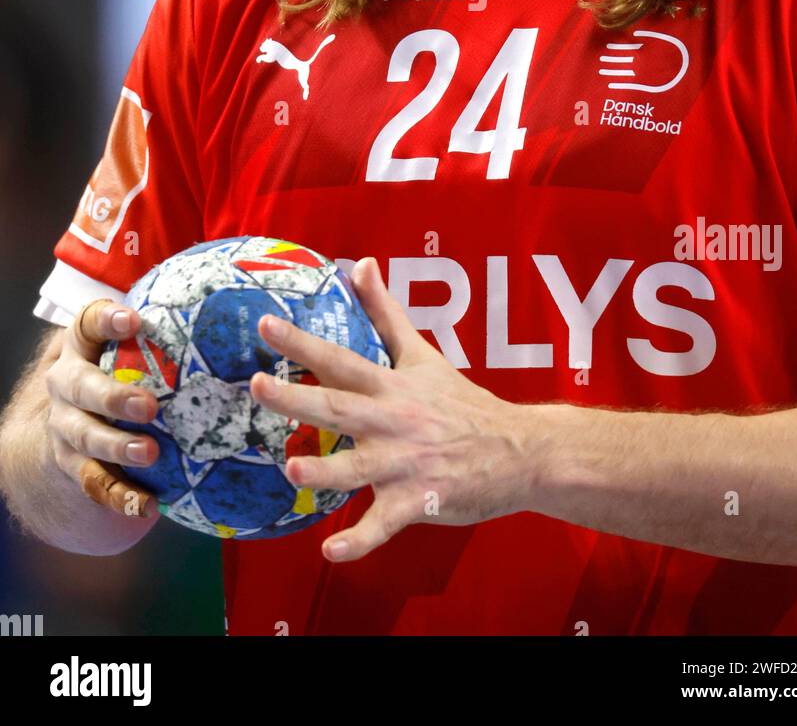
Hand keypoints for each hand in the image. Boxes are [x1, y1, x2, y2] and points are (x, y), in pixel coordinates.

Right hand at [45, 299, 160, 519]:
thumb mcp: (130, 343)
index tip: (134, 320)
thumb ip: (167, 327)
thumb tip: (246, 313)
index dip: (107, 320)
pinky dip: (121, 497)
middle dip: (114, 396)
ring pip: (85, 437)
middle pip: (81, 386)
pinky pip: (95, 483)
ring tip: (151, 453)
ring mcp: (65, 425)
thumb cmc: (119, 367)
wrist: (71, 417)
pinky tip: (150, 506)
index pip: (87, 323)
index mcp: (81, 345)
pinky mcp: (72, 464)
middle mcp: (66, 383)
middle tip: (150, 405)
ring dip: (118, 446)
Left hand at [251, 256, 532, 561]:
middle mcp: (393, 421)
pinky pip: (383, 525)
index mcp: (391, 386)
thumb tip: (361, 264)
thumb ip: (386, 313)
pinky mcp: (417, 501)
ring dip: (326, 471)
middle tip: (259, 386)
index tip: (265, 323)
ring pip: (358, 469)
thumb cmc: (461, 402)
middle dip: (297, 398)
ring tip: (292, 471)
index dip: (302, 341)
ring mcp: (405, 463)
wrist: (517, 450)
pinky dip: (358, 542)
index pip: (340, 357)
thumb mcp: (422, 354)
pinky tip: (330, 552)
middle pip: (339, 406)